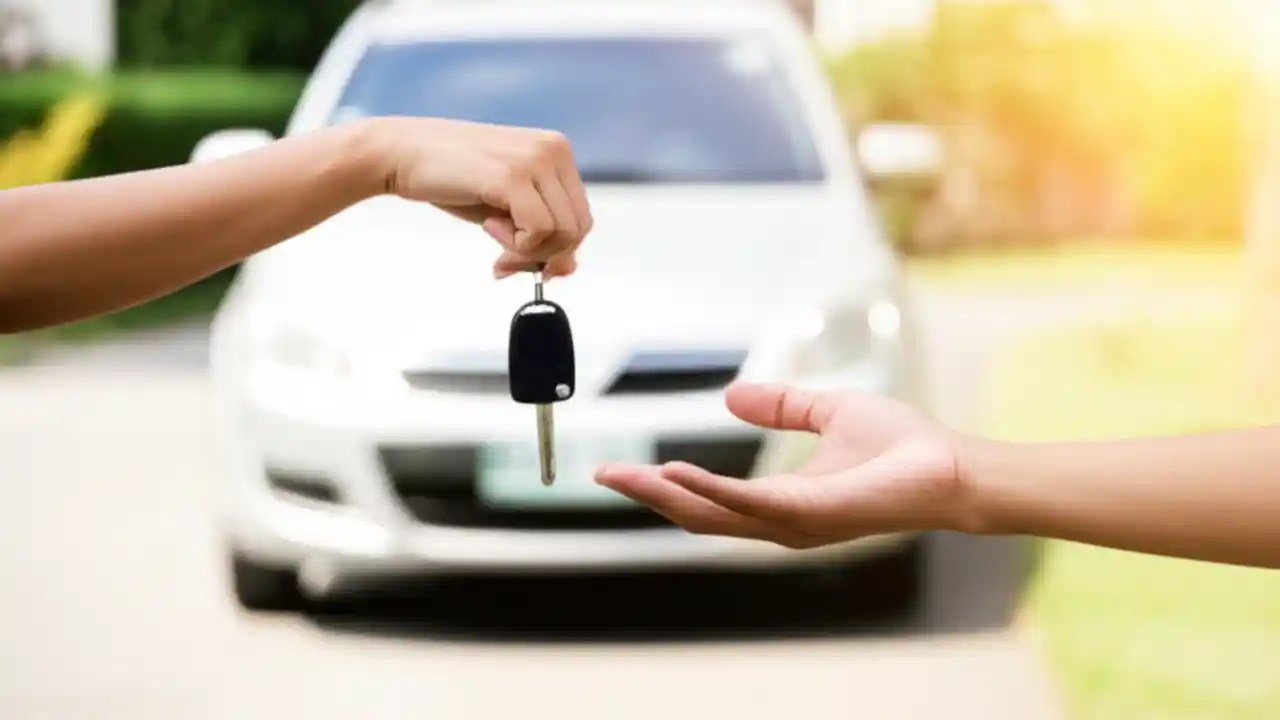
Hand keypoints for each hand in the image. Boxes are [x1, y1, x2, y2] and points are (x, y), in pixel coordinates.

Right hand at [371, 117, 592, 278]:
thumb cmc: (452, 178)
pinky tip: (487, 225)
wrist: (401, 153)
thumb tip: (569, 269)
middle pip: (578, 229)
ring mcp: (535, 160)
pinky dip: (515, 243)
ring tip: (492, 233)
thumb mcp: (505, 209)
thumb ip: (541, 234)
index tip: (521, 259)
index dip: (556, 250)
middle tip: (504, 262)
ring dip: (526, 250)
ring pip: (562, 233)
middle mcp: (553, 150)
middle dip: (543, 256)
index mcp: (557, 151)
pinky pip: (538, 230)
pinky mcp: (512, 175)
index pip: (582, 218)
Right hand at [594, 382, 973, 548]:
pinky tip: (676, 472)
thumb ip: (784, 407)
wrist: (951, 467)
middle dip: (648, 496)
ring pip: (712, 514)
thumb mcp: (829, 411)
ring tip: (624, 474)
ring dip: (665, 495)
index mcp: (780, 503)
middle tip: (604, 472)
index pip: (709, 500)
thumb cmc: (902, 447)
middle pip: (698, 514)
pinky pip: (748, 504)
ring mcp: (793, 522)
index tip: (624, 469)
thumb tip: (730, 398)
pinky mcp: (810, 514)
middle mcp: (779, 521)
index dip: (665, 486)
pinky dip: (709, 489)